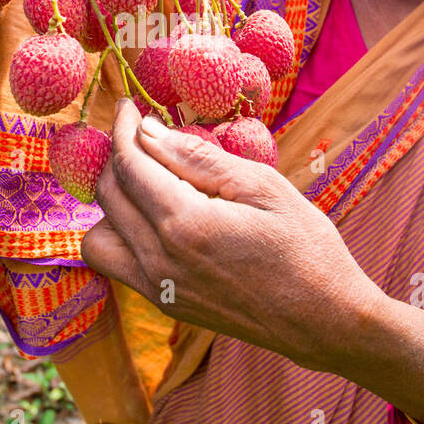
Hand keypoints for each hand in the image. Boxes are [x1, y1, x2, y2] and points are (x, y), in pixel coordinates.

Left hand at [81, 99, 379, 369]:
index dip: (122, 128)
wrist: (325, 318)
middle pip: (108, 196)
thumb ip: (198, 158)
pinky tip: (158, 218)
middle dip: (117, 156)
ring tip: (148, 182)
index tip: (127, 106)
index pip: (129, 165)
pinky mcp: (165, 303)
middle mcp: (160, 260)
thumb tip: (148, 130)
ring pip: (99, 235)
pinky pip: (118, 263)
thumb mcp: (262, 187)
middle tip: (139, 134)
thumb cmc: (305, 247)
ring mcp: (159, 288)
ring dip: (112, 202)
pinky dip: (123, 234)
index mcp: (185, 224)